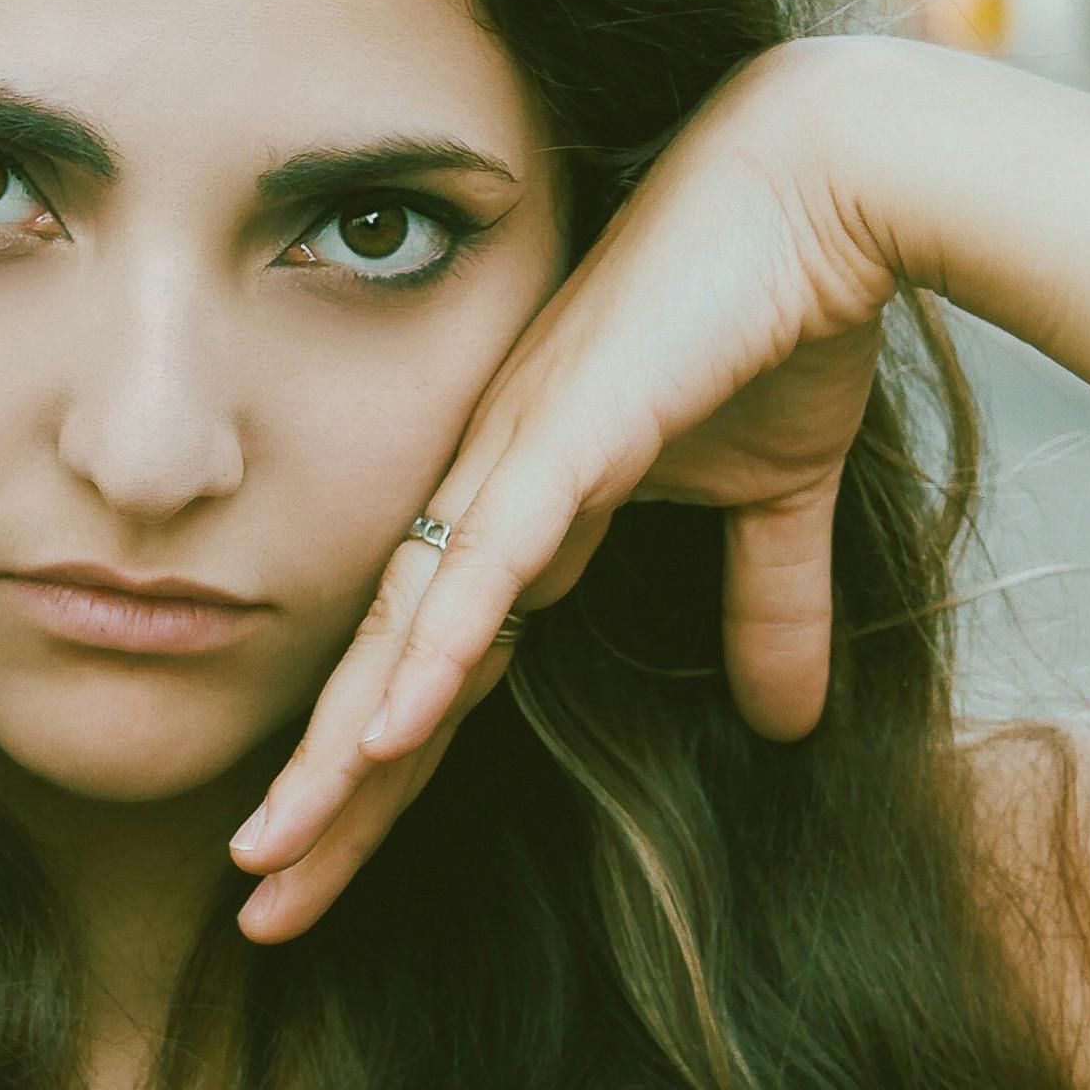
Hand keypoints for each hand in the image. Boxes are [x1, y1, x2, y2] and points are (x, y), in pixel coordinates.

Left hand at [226, 41, 896, 941]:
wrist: (833, 187)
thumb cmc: (785, 313)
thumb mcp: (776, 498)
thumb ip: (765, 607)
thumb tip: (787, 720)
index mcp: (524, 510)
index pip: (430, 675)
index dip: (375, 782)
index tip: (318, 873)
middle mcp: (488, 490)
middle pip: (384, 676)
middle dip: (322, 798)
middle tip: (256, 902)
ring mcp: (515, 458)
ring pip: (406, 634)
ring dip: (342, 752)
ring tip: (271, 850)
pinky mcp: (569, 428)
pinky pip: (489, 559)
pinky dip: (437, 646)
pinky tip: (385, 731)